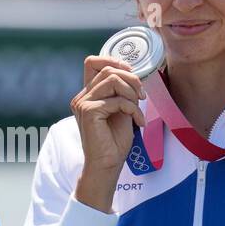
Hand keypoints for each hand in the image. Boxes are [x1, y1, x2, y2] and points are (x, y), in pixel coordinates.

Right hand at [71, 55, 146, 211]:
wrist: (108, 164)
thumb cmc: (115, 141)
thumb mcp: (122, 109)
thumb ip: (122, 91)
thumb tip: (133, 73)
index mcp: (88, 94)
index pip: (93, 62)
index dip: (114, 61)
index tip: (132, 75)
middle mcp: (82, 96)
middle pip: (108, 69)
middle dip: (131, 78)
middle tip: (142, 96)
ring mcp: (83, 103)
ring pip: (112, 79)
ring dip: (132, 92)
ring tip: (139, 108)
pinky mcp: (89, 112)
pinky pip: (116, 100)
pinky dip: (132, 109)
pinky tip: (138, 122)